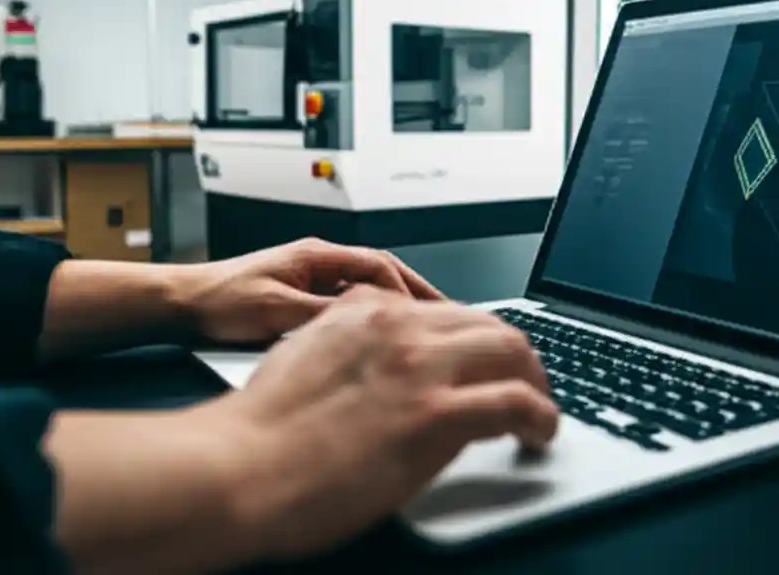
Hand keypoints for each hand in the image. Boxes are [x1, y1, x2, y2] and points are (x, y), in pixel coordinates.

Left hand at [182, 237, 445, 344]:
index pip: (380, 266)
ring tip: (423, 329)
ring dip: (396, 307)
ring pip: (367, 288)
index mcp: (316, 256)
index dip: (410, 291)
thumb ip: (324, 314)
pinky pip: (349, 303)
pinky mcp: (301, 296)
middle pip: (382, 274)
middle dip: (417, 295)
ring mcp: (310, 277)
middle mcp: (317, 261)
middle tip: (449, 318)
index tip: (433, 314)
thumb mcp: (276, 311)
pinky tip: (381, 338)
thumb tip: (366, 321)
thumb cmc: (218, 302)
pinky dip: (372, 317)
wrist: (182, 304)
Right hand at [206, 285, 558, 558]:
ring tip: (539, 410)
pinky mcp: (436, 416)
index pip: (445, 310)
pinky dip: (541, 417)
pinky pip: (517, 403)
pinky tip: (540, 434)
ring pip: (512, 352)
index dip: (473, 339)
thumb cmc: (256, 431)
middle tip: (524, 383)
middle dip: (514, 355)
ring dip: (536, 381)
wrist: (237, 468)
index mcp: (364, 310)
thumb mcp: (301, 355)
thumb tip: (376, 365)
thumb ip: (346, 344)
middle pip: (487, 323)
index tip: (482, 360)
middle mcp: (398, 327)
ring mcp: (420, 369)